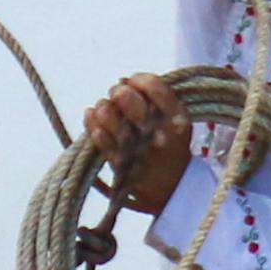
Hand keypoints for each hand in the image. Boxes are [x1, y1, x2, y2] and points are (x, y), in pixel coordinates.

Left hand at [84, 72, 194, 214]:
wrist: (174, 190)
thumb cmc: (172, 148)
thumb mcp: (176, 121)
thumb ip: (157, 100)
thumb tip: (123, 80)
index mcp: (177, 120)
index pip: (154, 86)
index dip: (138, 79)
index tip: (133, 82)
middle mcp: (158, 135)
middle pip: (127, 99)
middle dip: (118, 92)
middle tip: (117, 95)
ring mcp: (137, 151)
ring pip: (109, 116)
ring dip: (103, 107)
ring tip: (104, 108)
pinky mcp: (121, 166)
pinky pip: (100, 139)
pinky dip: (93, 124)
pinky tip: (93, 117)